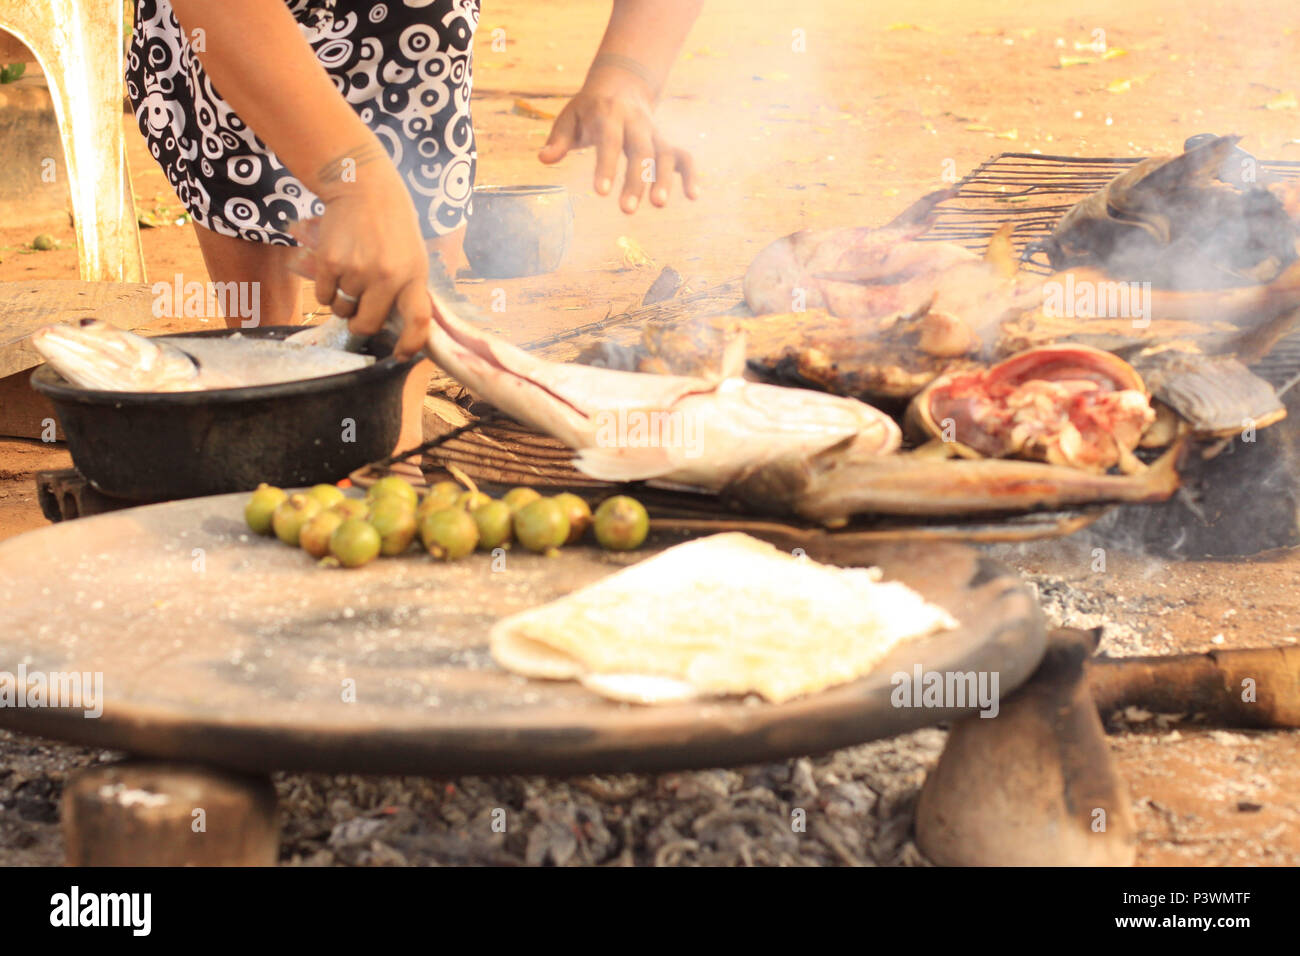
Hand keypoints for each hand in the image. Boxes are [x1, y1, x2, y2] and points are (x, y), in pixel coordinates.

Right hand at [287, 165, 430, 359]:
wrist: (363, 188)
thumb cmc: (392, 225)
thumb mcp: (414, 255)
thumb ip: (408, 288)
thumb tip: (398, 326)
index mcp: (414, 276)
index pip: (418, 322)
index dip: (410, 344)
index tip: (401, 354)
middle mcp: (387, 277)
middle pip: (368, 324)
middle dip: (362, 323)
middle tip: (360, 311)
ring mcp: (356, 271)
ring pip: (342, 310)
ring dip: (343, 302)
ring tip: (350, 275)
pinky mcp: (329, 263)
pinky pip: (323, 296)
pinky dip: (326, 290)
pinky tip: (335, 267)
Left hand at [538, 66, 697, 212]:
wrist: (621, 83)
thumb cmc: (589, 109)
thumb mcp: (570, 117)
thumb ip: (558, 138)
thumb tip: (544, 159)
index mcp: (609, 114)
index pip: (609, 141)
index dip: (606, 167)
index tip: (600, 193)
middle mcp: (636, 122)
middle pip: (641, 151)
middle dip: (636, 181)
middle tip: (627, 210)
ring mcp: (655, 132)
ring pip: (665, 154)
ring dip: (664, 180)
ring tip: (658, 205)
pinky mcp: (667, 142)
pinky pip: (684, 156)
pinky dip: (691, 174)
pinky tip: (693, 196)